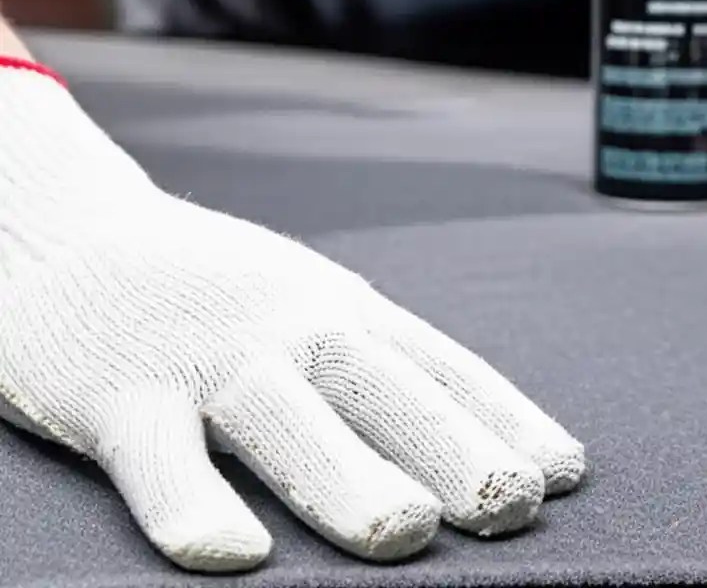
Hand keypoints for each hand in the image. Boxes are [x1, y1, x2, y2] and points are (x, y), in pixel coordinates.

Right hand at [0, 62, 583, 570]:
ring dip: (346, 476)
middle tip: (509, 504)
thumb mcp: (313, 308)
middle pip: (384, 390)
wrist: (65, 231)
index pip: (444, 367)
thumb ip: (386, 369)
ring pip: (284, 419)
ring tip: (401, 532)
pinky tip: (232, 552)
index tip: (564, 475)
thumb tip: (489, 445)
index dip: (507, 420)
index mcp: (347, 312)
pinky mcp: (116, 393)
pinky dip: (192, 502)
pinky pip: (156, 457)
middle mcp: (292, 328)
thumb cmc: (216, 294)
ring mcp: (206, 357)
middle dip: (452, 447)